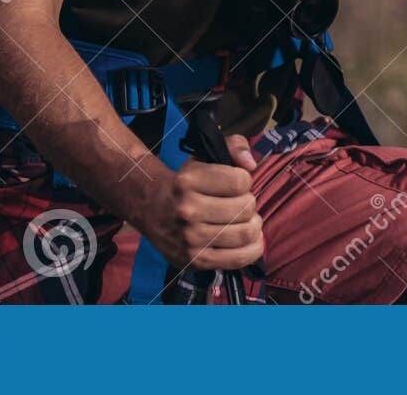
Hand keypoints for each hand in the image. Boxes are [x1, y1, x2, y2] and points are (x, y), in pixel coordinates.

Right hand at [138, 133, 263, 271]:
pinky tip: (251, 240)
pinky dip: (253, 249)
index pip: (240, 181)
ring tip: (246, 220)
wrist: (153, 210)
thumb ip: (235, 146)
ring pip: (245, 233)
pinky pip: (238, 258)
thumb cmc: (187, 183)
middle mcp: (187, 210)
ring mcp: (190, 238)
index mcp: (188, 181)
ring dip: (253, 225)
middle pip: (245, 208)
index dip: (245, 181)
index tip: (236, 183)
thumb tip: (250, 164)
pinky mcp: (195, 260)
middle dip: (249, 204)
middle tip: (240, 203)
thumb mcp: (206, 155)